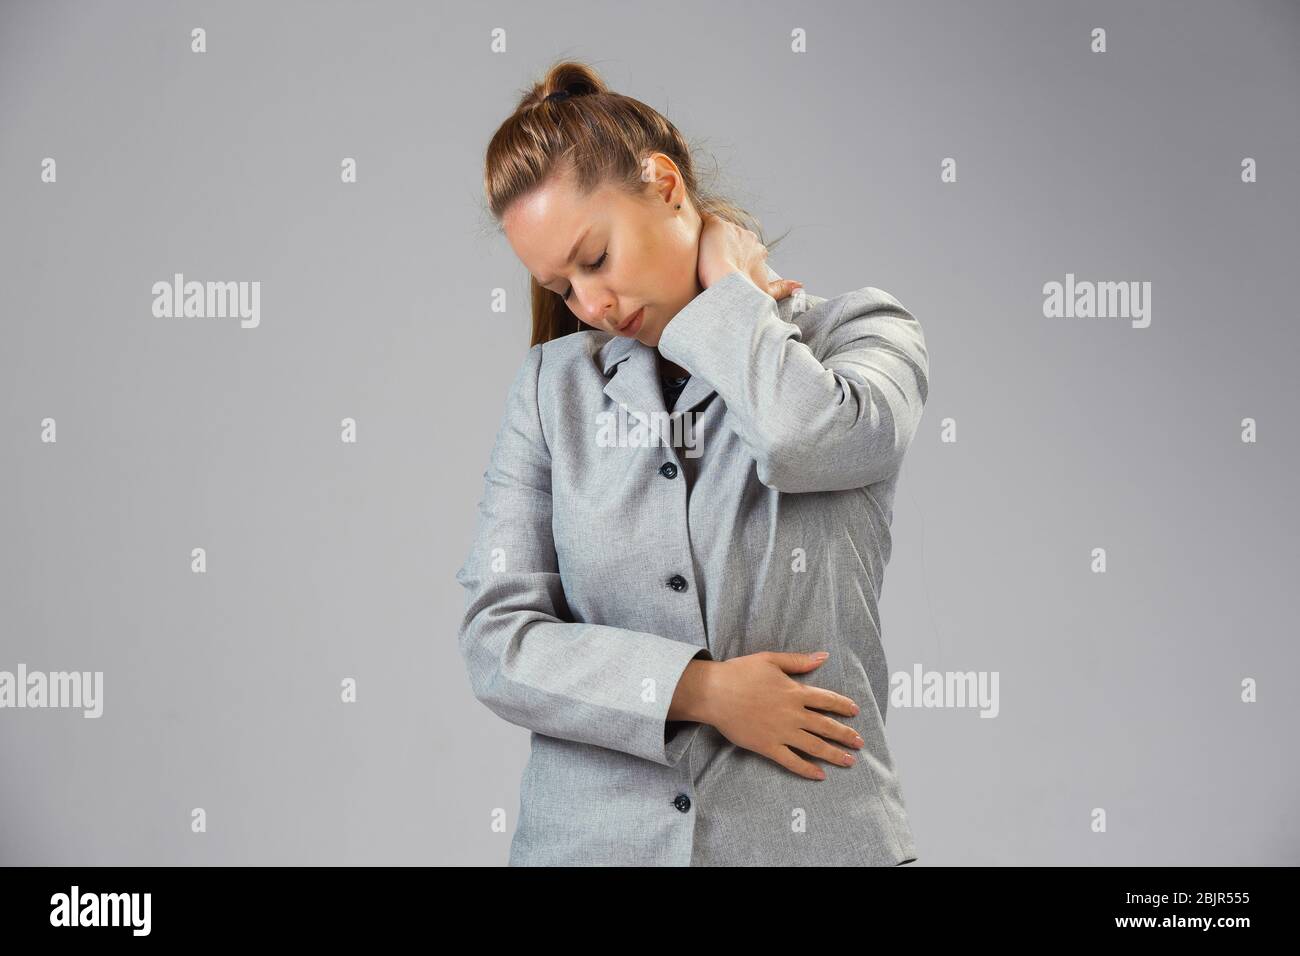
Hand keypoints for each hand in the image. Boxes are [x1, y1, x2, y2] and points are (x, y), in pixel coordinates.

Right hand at [694, 651, 863, 779]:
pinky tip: (819, 775)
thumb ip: (798, 661)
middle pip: (826, 726)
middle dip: (846, 735)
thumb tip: (823, 657)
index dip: (843, 706)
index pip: (827, 700)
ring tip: (849, 761)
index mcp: (795, 692)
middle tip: (860, 742)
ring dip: (834, 755)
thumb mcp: (770, 660)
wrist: (714, 692)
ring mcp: (782, 732)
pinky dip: (807, 769)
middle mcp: (793, 714)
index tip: (855, 712)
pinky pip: (792, 761)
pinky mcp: (768, 747)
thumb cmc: (740, 673)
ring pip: (815, 746)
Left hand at [697, 212, 802, 300]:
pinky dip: (698, 224)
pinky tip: (688, 233)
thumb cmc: (744, 293)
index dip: (734, 258)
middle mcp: (749, 237)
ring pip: (718, 231)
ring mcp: (732, 229)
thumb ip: (782, 288)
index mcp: (759, 251)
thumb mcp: (765, 293)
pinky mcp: (716, 224)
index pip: (746, 250)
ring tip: (695, 252)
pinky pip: (705, 219)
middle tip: (708, 261)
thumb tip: (800, 285)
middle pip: (732, 239)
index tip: (724, 267)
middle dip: (722, 247)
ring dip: (709, 239)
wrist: (726, 285)